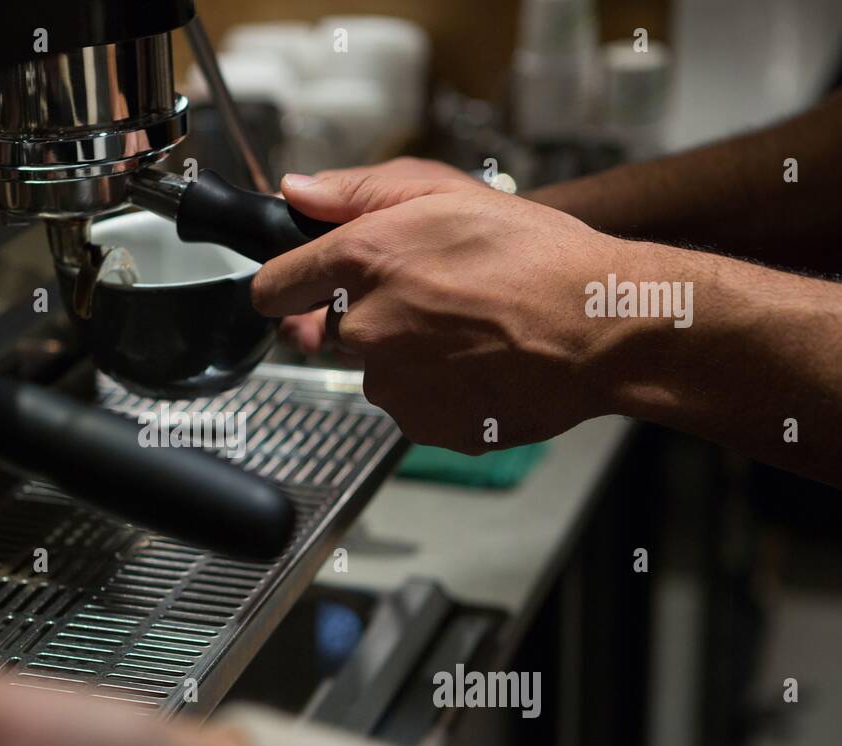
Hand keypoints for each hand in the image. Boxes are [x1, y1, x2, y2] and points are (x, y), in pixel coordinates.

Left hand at [255, 171, 627, 452]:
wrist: (601, 327)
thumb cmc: (536, 255)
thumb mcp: (444, 192)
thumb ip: (355, 192)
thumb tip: (295, 192)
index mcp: (359, 262)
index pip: (272, 289)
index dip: (288, 285)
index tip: (302, 287)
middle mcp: (363, 328)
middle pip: (331, 330)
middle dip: (366, 313)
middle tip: (431, 296)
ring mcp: (391, 384)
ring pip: (375, 368)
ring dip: (403, 354)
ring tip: (467, 330)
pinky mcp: (421, 425)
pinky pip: (410, 406)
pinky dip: (435, 389)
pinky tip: (477, 363)